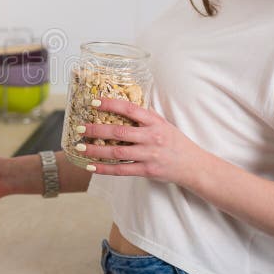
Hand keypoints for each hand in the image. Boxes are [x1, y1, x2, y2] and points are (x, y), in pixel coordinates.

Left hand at [79, 98, 204, 185]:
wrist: (193, 165)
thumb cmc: (175, 142)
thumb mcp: (163, 124)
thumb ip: (145, 117)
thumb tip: (123, 106)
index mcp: (155, 122)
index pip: (130, 110)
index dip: (111, 105)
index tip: (95, 102)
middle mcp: (151, 137)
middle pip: (119, 132)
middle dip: (96, 129)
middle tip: (79, 128)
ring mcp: (149, 155)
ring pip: (117, 152)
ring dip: (96, 150)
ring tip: (80, 147)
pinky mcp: (147, 170)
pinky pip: (122, 170)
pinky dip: (104, 169)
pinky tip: (91, 166)